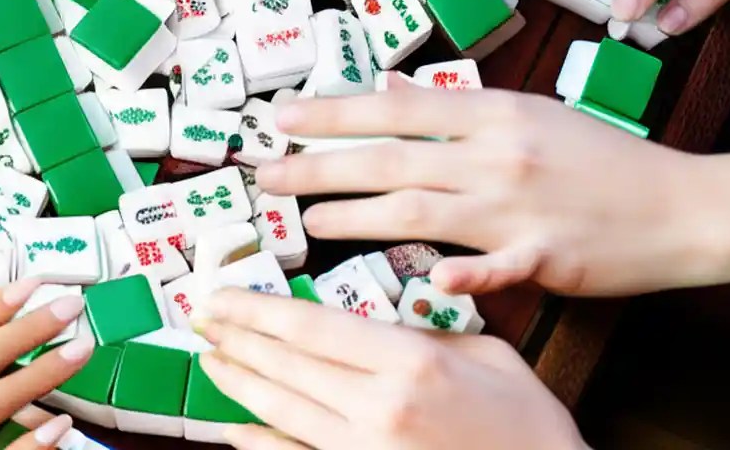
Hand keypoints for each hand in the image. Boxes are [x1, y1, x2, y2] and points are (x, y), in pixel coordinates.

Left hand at [197, 289, 585, 449]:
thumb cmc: (529, 425)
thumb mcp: (490, 354)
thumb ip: (427, 330)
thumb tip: (374, 318)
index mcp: (410, 363)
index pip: (311, 328)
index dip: (256, 310)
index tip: (222, 294)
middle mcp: (378, 408)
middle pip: (286, 365)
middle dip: (236, 338)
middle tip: (199, 316)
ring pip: (282, 410)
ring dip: (238, 383)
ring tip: (209, 357)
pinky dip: (260, 443)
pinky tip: (233, 427)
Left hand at [256, 87, 727, 296]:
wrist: (678, 203)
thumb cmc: (598, 158)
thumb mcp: (528, 113)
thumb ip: (457, 108)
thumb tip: (394, 91)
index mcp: (494, 114)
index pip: (396, 110)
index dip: (334, 114)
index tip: (282, 119)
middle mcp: (497, 155)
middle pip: (391, 160)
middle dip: (321, 166)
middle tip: (266, 174)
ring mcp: (519, 207)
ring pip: (422, 209)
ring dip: (356, 214)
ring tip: (307, 218)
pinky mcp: (545, 255)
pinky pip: (495, 267)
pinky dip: (463, 275)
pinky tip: (428, 281)